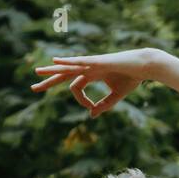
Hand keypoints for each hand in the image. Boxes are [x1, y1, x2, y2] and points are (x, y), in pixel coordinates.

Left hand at [31, 48, 166, 117]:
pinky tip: (56, 61)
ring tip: (37, 72)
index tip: (91, 109)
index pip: (77, 88)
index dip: (82, 101)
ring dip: (51, 70)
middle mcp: (88, 67)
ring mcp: (91, 63)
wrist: (144, 66)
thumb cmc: (132, 78)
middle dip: (49, 81)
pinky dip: (68, 62)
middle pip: (64, 75)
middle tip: (34, 88)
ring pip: (67, 67)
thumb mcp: (117, 95)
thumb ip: (104, 105)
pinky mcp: (98, 62)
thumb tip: (91, 116)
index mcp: (92, 74)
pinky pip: (79, 62)